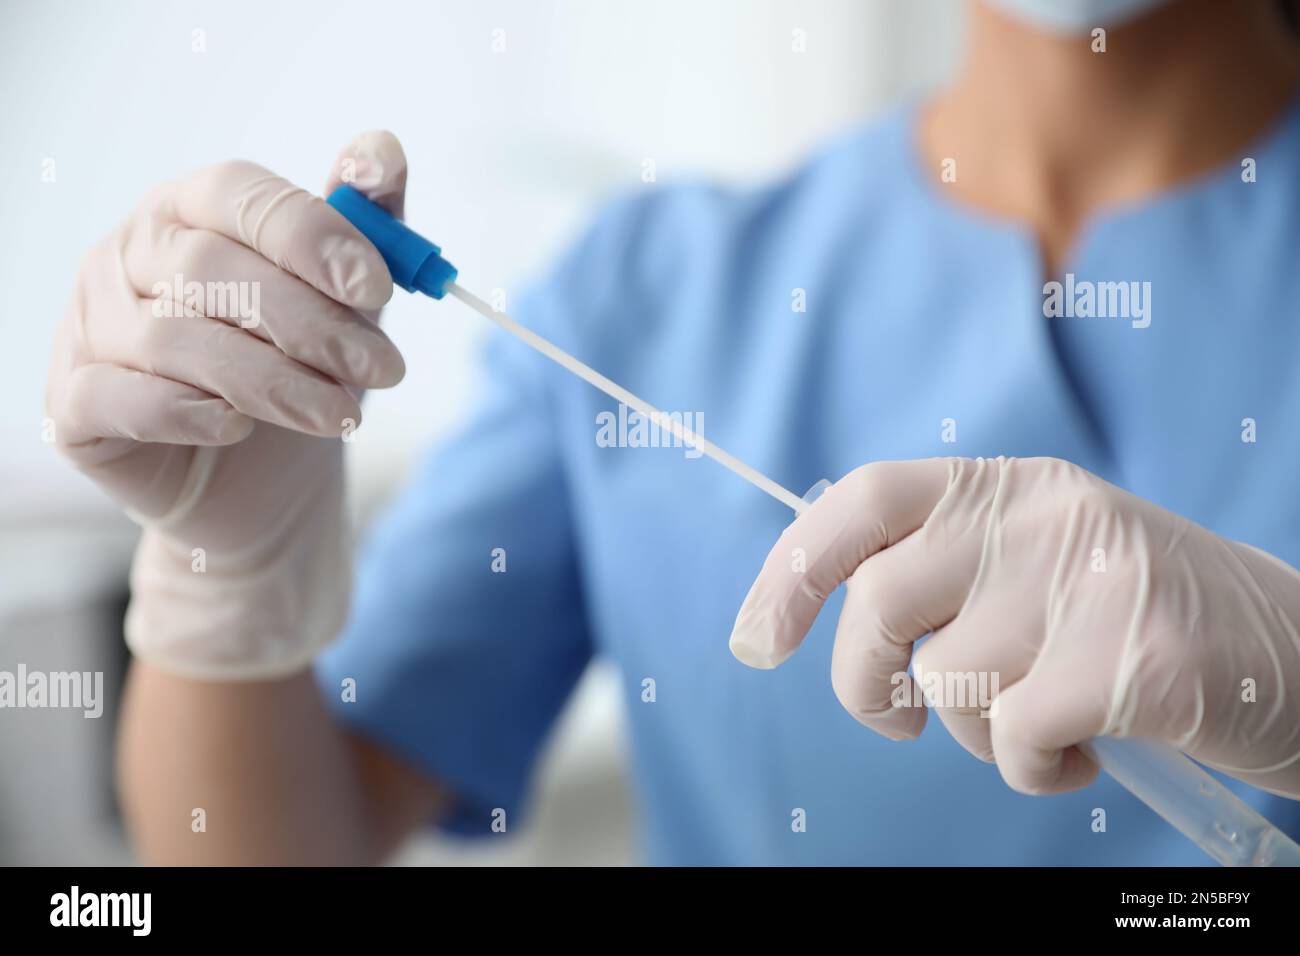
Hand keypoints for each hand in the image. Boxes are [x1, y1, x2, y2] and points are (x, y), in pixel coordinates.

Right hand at [45, 131, 407, 678]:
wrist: (261, 478)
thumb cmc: (298, 366)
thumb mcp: (347, 296)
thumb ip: (367, 222)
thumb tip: (382, 151)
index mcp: (189, 209)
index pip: (238, 194)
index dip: (311, 235)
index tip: (377, 288)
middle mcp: (127, 255)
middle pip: (212, 269)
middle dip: (312, 324)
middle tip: (383, 368)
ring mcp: (91, 326)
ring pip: (176, 340)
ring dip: (275, 381)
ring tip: (343, 414)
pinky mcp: (74, 402)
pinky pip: (125, 400)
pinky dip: (192, 414)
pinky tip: (242, 428)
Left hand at [729, 457, 1299, 798]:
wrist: (1299, 654)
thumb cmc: (1138, 622)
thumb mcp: (1040, 562)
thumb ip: (949, 568)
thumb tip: (833, 609)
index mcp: (1005, 486)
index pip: (865, 500)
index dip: (793, 567)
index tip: (757, 639)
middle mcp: (1039, 517)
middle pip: (878, 607)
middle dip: (866, 685)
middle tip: (898, 719)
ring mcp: (1086, 582)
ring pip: (948, 685)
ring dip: (980, 734)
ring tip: (1045, 722)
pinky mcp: (1128, 659)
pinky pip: (1016, 738)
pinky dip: (1036, 769)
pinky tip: (1088, 752)